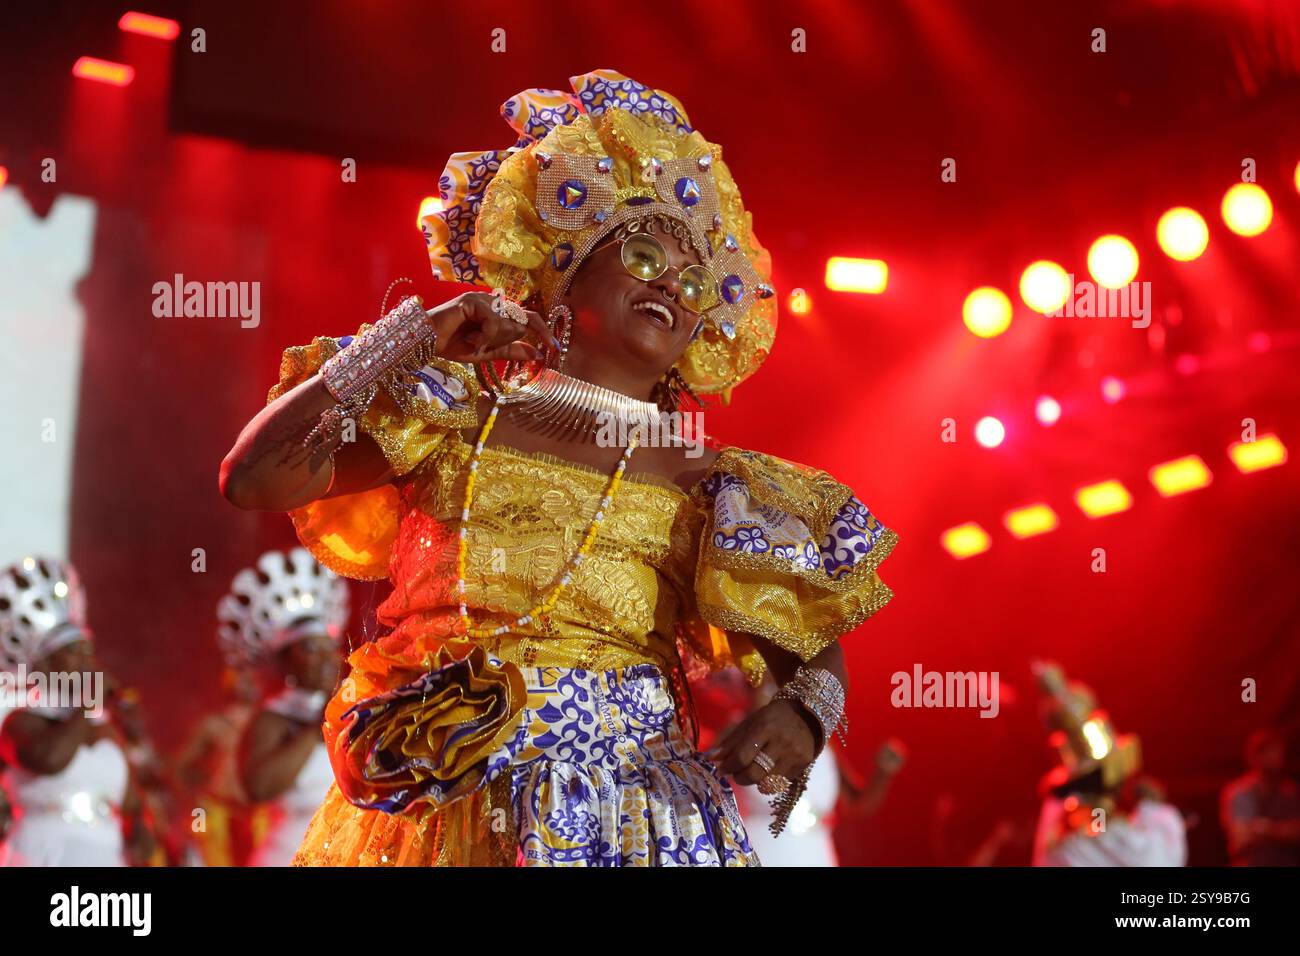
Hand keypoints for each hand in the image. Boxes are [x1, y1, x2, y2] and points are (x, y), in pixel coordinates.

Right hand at [431, 291, 555, 363]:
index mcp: (498, 311)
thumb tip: (538, 353)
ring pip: (509, 322)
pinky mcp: (473, 300)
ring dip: (493, 339)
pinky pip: (494, 321)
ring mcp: (483, 297)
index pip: (529, 317)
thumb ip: (511, 350)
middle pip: (520, 322)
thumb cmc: (453, 345)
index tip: (554, 348)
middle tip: (483, 345)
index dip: (543, 331)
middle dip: (505, 340)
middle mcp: (493, 300)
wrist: (427, 344)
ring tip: (474, 341)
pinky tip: (471, 338)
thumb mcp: (488, 352)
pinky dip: (485, 336)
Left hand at [706, 698, 817, 786]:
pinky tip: (768, 769)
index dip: (728, 766)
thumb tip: (710, 759)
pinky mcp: (803, 766)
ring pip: (766, 783)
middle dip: (739, 778)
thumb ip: (730, 742)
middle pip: (754, 774)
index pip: (742, 756)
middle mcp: (782, 742)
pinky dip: (769, 780)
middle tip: (736, 773)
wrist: (806, 715)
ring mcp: (795, 756)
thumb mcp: (750, 722)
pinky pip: (780, 783)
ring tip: (752, 769)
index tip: (722, 768)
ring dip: (754, 780)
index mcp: (765, 727)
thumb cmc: (771, 718)